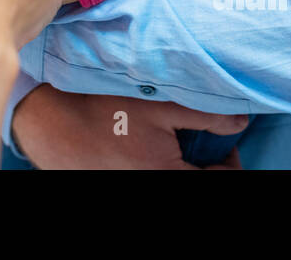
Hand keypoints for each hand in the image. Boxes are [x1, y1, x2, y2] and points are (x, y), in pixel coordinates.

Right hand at [11, 84, 247, 168]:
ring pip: (168, 174)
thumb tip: (241, 121)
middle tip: (193, 134)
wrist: (49, 122)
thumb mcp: (158, 105)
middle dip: (199, 160)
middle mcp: (151, 185)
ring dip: (174, 160)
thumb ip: (205, 114)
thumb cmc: (102, 111)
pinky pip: (145, 172)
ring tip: (162, 134)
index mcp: (168, 175)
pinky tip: (139, 139)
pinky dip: (152, 160)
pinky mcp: (115, 180)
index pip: (219, 180)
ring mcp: (131, 183)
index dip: (228, 160)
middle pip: (191, 178)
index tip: (223, 142)